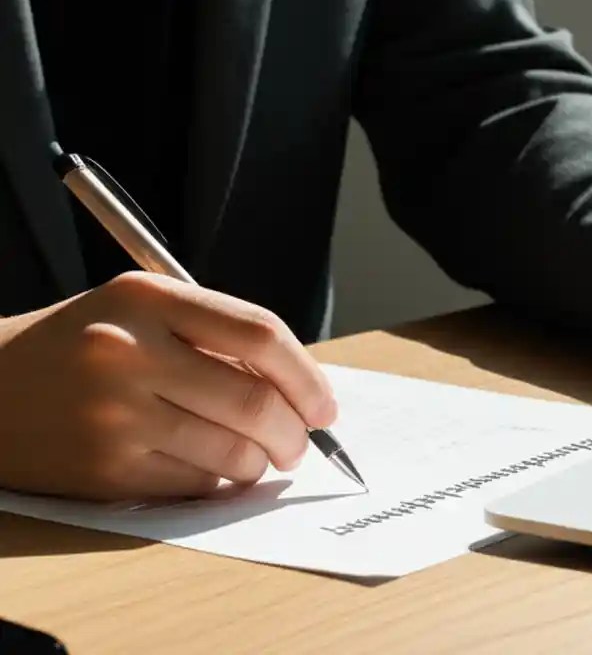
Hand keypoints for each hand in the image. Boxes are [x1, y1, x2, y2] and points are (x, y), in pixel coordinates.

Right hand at [0, 272, 335, 500]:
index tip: (325, 405)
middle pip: (255, 401)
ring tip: (253, 458)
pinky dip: (216, 482)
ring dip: (258, 463)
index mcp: (148, 298)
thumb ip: (213, 337)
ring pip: (233, 451)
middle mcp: (130, 351)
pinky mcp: (104, 469)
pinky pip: (195, 484)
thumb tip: (300, 389)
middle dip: (295, 433)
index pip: (261, 335)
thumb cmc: (75, 348)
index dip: (307, 377)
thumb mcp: (139, 312)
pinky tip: (205, 469)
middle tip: (299, 444)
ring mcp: (115, 413)